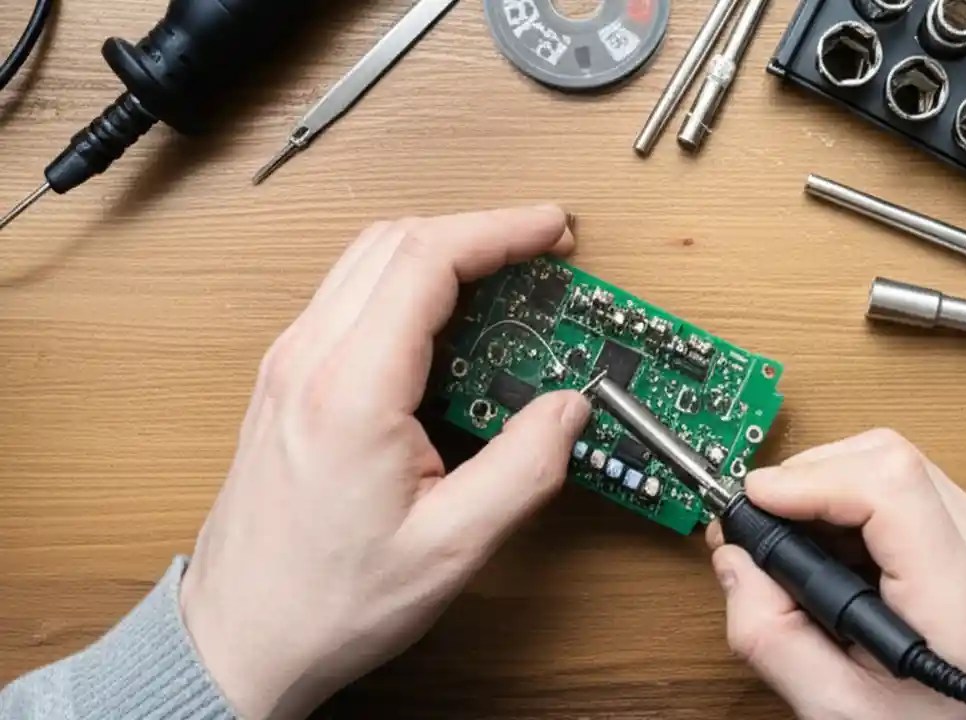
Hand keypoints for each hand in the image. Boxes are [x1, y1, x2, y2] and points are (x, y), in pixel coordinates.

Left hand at [180, 206, 589, 718]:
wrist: (239, 637)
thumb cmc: (327, 601)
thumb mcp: (449, 549)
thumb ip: (522, 470)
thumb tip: (567, 409)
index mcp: (350, 391)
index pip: (427, 260)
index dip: (500, 230)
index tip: (551, 229)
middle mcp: (307, 361)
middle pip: (395, 241)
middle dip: (477, 231)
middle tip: (540, 249)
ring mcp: (288, 366)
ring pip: (367, 261)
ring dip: (440, 252)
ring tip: (504, 279)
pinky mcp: (285, 381)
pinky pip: (350, 298)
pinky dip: (407, 285)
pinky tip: (448, 322)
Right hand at [707, 429, 965, 719]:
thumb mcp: (840, 711)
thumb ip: (772, 637)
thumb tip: (737, 562)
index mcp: (963, 607)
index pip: (890, 486)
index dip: (811, 478)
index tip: (759, 500)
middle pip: (890, 459)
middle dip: (811, 478)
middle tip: (764, 524)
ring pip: (899, 462)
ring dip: (832, 487)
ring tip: (799, 542)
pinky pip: (915, 487)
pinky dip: (859, 503)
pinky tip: (837, 549)